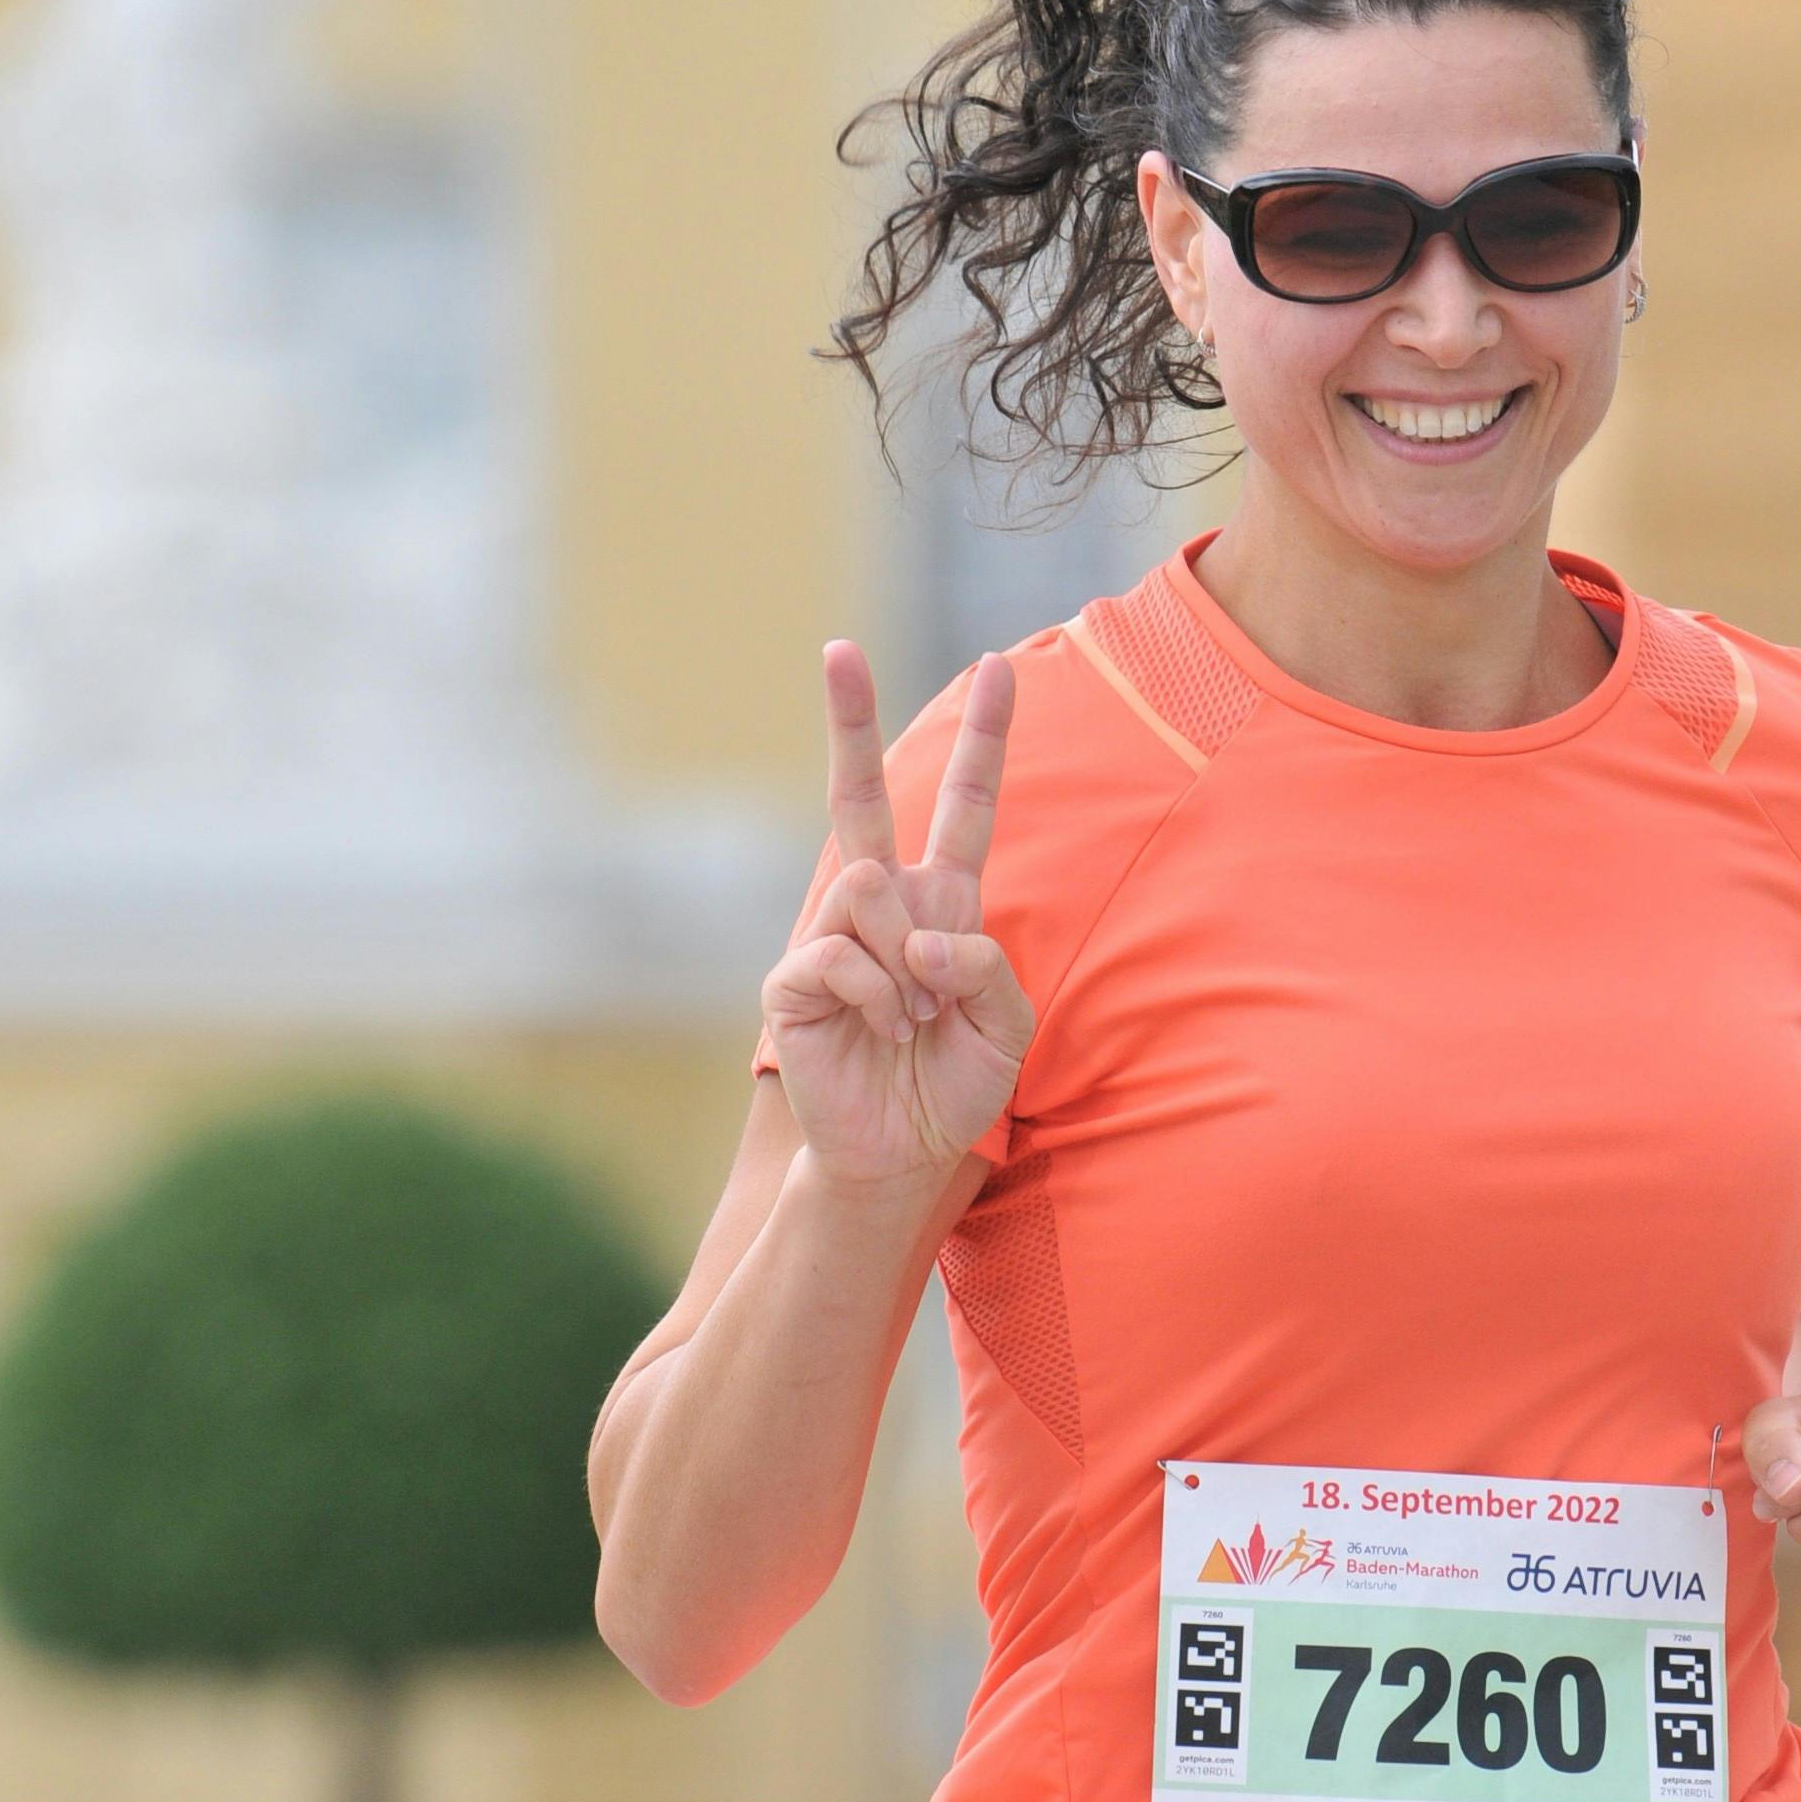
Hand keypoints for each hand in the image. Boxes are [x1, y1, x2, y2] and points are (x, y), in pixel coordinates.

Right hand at [759, 643, 1033, 1186]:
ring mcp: (832, 935)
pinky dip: (879, 996)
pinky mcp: (794, 977)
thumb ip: (988, 967)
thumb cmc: (954, 1087)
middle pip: (863, 795)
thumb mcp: (1006, 1027)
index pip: (965, 808)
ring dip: (907, 960)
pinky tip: (883, 1030)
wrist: (899, 1153)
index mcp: (943, 903)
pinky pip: (841, 951)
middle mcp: (884, 905)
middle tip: (837, 648)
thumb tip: (924, 935)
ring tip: (914, 1018)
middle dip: (850, 720)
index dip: (984, 741)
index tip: (998, 668)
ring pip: (869, 885)